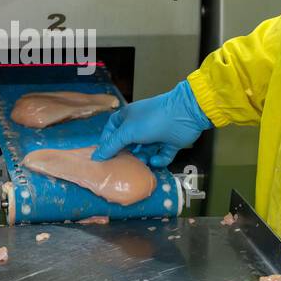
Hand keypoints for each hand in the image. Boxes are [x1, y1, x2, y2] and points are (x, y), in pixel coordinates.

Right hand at [91, 81, 211, 168]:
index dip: (108, 141)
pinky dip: (159, 159)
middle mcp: (141, 125)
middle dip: (127, 153)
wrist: (184, 115)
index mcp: (128, 117)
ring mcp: (156, 134)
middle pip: (129, 143)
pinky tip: (156, 159)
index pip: (112, 129)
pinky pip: (161, 155)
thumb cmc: (151, 119)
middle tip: (123, 164)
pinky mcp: (170, 143)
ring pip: (145, 151)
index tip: (105, 155)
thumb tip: (96, 156)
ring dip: (143, 158)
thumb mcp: (127, 132)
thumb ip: (112, 145)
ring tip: (142, 161)